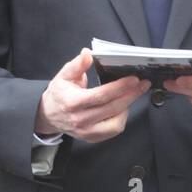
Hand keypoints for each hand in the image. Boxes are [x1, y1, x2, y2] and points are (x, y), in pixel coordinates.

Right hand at [34, 48, 148, 143]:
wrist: (48, 114)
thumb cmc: (59, 94)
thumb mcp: (64, 75)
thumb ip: (77, 65)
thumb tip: (87, 53)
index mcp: (72, 102)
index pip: (101, 95)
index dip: (119, 87)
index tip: (133, 79)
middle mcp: (80, 119)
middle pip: (112, 108)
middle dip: (131, 95)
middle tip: (142, 84)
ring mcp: (86, 131)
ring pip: (116, 123)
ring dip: (127, 107)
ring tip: (131, 95)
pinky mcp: (92, 138)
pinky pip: (113, 130)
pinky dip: (121, 118)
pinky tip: (123, 107)